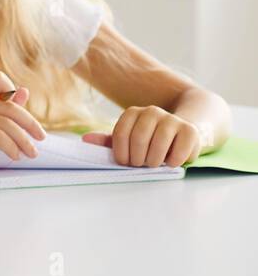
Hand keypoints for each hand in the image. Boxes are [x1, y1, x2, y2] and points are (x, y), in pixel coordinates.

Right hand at [0, 71, 46, 183]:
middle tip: (41, 138)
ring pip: (7, 124)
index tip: (19, 115)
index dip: (12, 92)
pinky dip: (11, 147)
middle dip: (30, 123)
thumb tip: (24, 91)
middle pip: (10, 106)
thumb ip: (2, 108)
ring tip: (31, 153)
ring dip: (24, 141)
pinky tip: (15, 156)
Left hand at [82, 106, 201, 166]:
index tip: (125, 162)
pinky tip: (170, 161)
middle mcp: (151, 111)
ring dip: (154, 161)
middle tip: (140, 164)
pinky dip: (173, 162)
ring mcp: (172, 119)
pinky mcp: (190, 130)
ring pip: (158, 145)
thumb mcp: (128, 140)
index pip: (120, 134)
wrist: (181, 132)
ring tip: (154, 163)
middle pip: (138, 139)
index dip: (121, 153)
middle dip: (138, 158)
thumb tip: (85, 140)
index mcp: (132, 112)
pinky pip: (179, 151)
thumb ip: (108, 141)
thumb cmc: (149, 140)